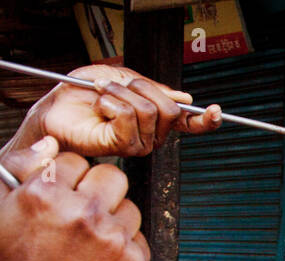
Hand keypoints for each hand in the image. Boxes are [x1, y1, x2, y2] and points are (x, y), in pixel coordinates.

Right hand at [0, 138, 149, 260]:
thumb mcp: (0, 210)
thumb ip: (20, 169)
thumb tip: (50, 145)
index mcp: (46, 194)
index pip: (75, 161)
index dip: (69, 178)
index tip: (64, 195)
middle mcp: (83, 212)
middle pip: (112, 176)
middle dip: (99, 190)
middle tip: (84, 213)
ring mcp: (112, 237)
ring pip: (130, 207)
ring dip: (114, 219)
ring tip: (91, 241)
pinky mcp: (134, 260)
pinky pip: (139, 237)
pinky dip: (124, 247)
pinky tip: (102, 260)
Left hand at [12, 65, 220, 157]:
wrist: (57, 107)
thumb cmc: (84, 94)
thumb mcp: (121, 78)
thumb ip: (151, 87)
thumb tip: (183, 98)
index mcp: (156, 120)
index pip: (189, 124)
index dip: (206, 119)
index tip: (217, 111)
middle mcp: (152, 136)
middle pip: (169, 108)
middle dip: (141, 86)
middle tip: (117, 86)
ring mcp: (139, 144)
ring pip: (147, 110)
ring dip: (119, 92)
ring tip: (101, 96)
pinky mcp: (122, 147)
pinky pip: (128, 117)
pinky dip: (110, 103)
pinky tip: (99, 108)